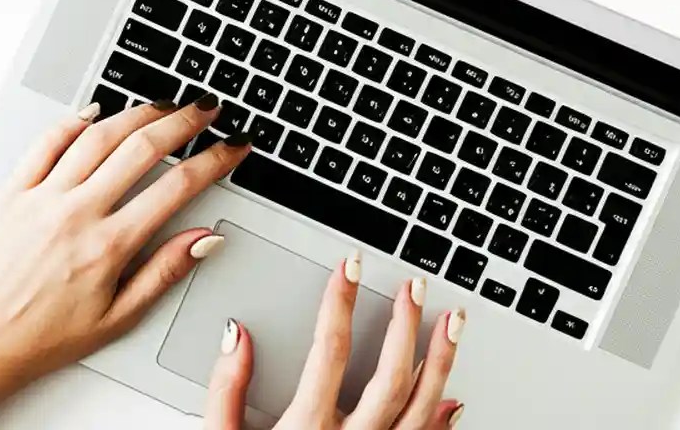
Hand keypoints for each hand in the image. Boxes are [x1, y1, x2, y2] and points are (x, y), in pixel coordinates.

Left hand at [0, 94, 247, 428]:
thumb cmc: (43, 338)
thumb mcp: (118, 318)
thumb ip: (165, 272)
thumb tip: (205, 239)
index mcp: (108, 246)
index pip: (177, 186)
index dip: (215, 160)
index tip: (234, 147)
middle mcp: (76, 213)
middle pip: (142, 147)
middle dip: (184, 121)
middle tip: (207, 108)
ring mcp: (42, 198)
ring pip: (98, 136)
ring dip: (138, 112)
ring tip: (165, 104)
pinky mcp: (13, 193)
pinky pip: (46, 143)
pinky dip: (74, 121)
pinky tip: (97, 113)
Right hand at [204, 253, 465, 428]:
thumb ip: (225, 392)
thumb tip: (236, 335)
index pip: (330, 349)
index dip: (340, 301)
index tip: (349, 266)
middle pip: (390, 374)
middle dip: (405, 324)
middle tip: (415, 286)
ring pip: (423, 406)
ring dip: (442, 360)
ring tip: (453, 321)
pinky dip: (443, 421)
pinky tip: (454, 397)